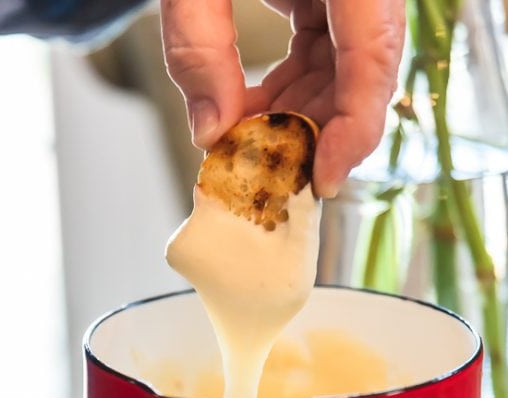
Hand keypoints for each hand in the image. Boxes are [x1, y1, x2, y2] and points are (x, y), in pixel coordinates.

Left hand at [160, 0, 404, 197]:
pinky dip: (284, 95)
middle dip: (316, 132)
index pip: (373, 50)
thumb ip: (197, 46)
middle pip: (362, 72)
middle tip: (275, 178)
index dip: (354, 124)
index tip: (323, 176)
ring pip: (341, 74)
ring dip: (294, 120)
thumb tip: (211, 132)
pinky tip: (249, 117)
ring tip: (250, 149)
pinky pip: (319, 58)